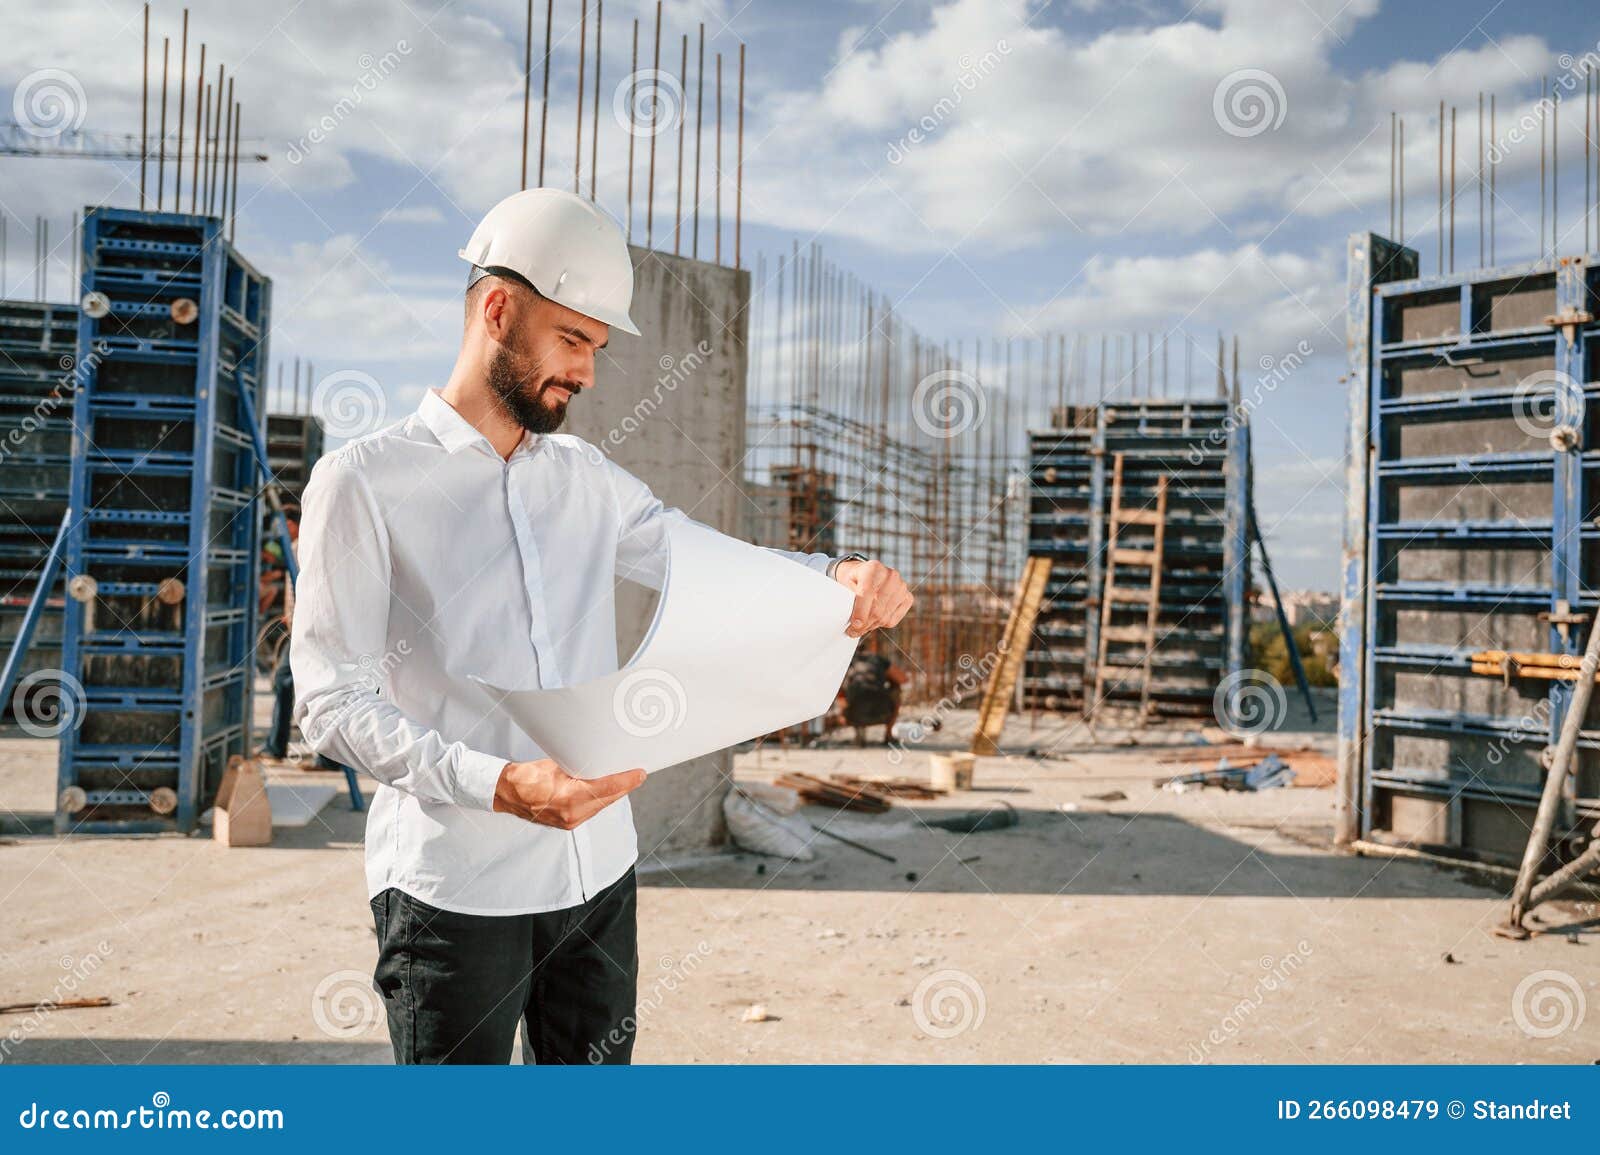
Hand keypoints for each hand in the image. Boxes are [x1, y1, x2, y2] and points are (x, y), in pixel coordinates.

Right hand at [492, 759, 645, 828]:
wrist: (507, 793)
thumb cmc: (528, 776)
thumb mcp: (557, 766)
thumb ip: (580, 768)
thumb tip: (601, 763)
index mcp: (569, 798)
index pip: (606, 789)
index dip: (626, 781)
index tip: (640, 774)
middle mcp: (572, 814)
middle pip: (607, 800)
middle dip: (624, 787)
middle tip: (638, 775)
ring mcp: (569, 822)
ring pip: (600, 806)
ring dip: (613, 794)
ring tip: (626, 781)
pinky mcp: (567, 823)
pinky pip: (591, 811)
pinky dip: (600, 800)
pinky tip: (607, 791)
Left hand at [833, 558, 913, 637]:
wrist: (868, 573)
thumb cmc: (854, 580)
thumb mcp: (845, 584)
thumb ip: (849, 600)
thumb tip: (855, 623)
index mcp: (873, 568)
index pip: (867, 594)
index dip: (860, 613)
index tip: (854, 626)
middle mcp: (891, 576)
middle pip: (877, 609)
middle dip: (864, 624)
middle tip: (853, 631)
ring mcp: (902, 587)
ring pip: (885, 617)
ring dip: (871, 625)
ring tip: (862, 625)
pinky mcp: (908, 597)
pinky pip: (893, 620)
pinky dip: (882, 623)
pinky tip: (874, 619)